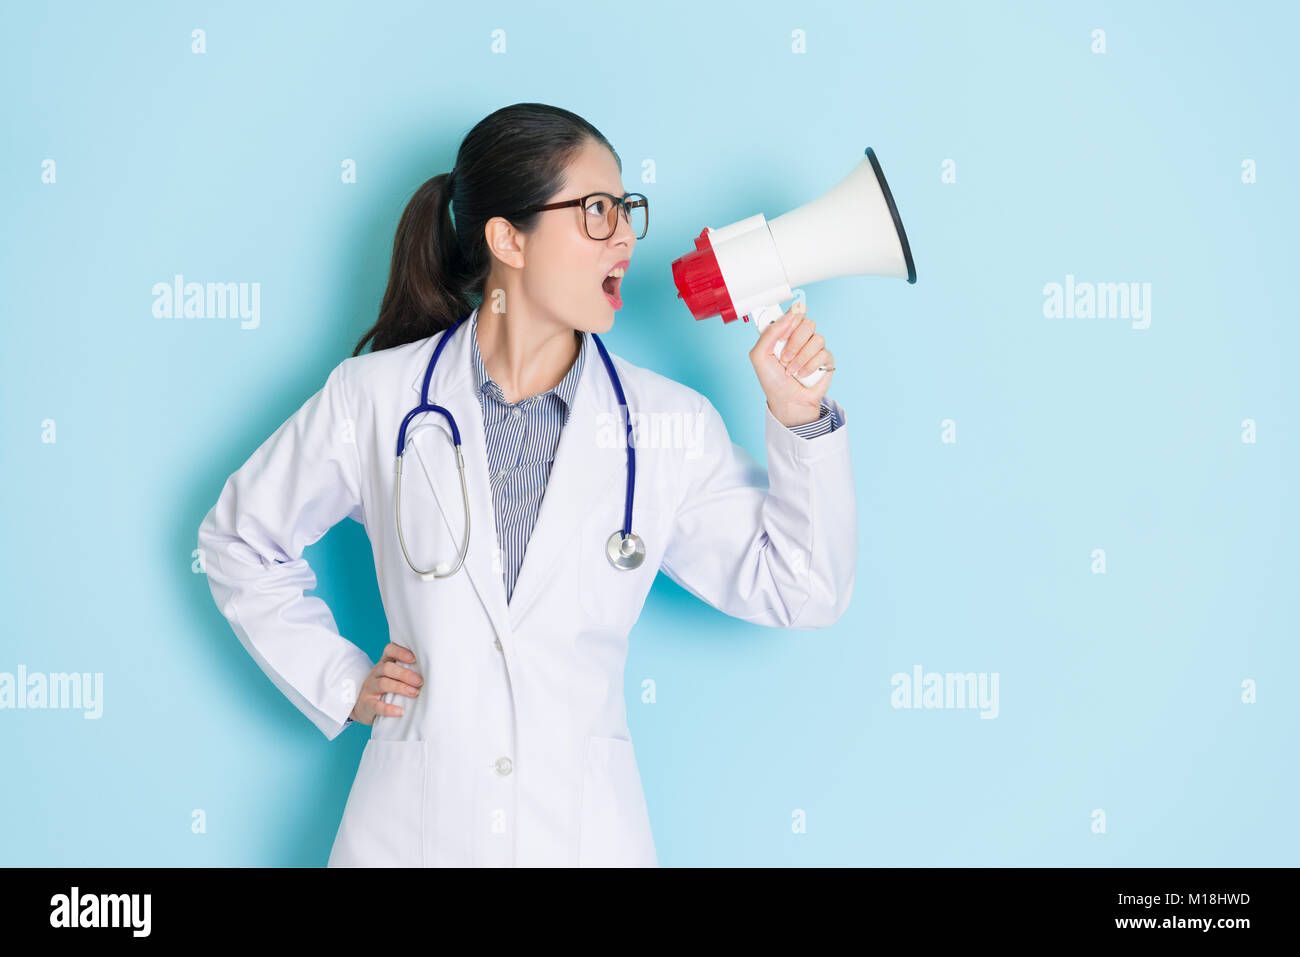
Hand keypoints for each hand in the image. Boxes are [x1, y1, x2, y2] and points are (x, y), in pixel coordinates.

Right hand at [349, 642, 422, 723]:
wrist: (362, 707)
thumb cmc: (385, 690)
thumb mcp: (392, 677)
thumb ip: (407, 672)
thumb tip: (434, 672)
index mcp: (384, 664)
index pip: (389, 650)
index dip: (400, 652)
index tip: (414, 658)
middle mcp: (375, 674)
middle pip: (387, 668)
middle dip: (405, 674)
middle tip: (420, 682)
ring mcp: (369, 689)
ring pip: (383, 684)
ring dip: (401, 688)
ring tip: (415, 693)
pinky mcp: (367, 705)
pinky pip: (376, 706)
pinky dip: (389, 709)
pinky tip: (400, 712)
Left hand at [749, 300, 834, 427]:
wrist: (787, 401)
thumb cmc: (772, 380)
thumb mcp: (759, 356)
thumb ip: (769, 333)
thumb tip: (788, 315)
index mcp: (785, 332)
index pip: (794, 312)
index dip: (792, 317)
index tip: (783, 332)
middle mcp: (801, 337)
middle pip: (807, 323)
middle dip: (794, 342)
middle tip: (784, 358)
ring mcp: (814, 348)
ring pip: (817, 338)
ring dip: (801, 357)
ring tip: (792, 370)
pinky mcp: (826, 359)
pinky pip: (823, 353)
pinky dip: (810, 366)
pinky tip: (803, 374)